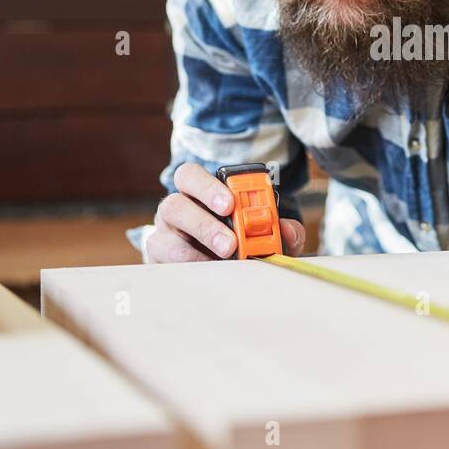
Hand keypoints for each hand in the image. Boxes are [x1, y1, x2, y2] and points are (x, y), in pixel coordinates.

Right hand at [146, 163, 304, 261]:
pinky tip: (211, 272)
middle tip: (229, 240)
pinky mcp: (159, 259)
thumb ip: (279, 230)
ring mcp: (164, 235)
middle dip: (202, 221)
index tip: (231, 204)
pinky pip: (166, 261)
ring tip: (225, 257)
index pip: (191, 176)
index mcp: (198, 193)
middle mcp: (177, 209)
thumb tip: (289, 231)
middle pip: (174, 202)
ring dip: (198, 249)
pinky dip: (191, 267)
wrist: (213, 271)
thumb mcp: (262, 234)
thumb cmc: (237, 243)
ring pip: (166, 238)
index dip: (208, 187)